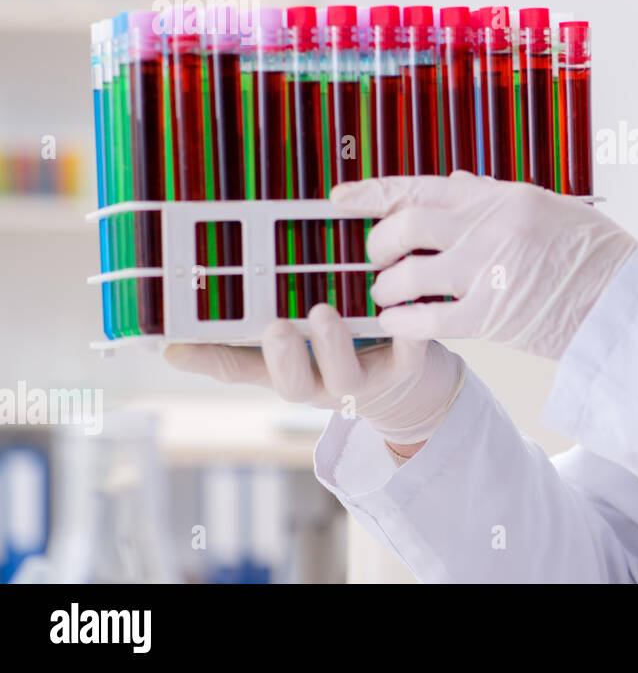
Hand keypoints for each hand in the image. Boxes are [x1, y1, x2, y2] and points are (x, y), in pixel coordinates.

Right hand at [163, 304, 465, 444]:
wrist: (411, 390)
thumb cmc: (338, 358)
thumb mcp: (288, 357)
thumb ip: (239, 347)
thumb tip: (167, 343)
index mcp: (290, 376)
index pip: (243, 373)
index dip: (212, 363)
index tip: (177, 346)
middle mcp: (323, 384)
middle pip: (295, 384)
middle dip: (282, 359)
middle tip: (274, 327)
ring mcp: (367, 379)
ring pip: (346, 373)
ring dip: (332, 344)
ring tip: (324, 311)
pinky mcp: (409, 365)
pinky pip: (409, 351)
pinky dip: (407, 333)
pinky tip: (400, 307)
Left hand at [330, 171, 637, 360]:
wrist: (625, 300)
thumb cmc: (592, 253)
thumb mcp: (547, 207)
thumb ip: (494, 196)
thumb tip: (454, 180)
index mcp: (501, 196)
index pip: (421, 186)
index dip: (372, 193)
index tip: (337, 198)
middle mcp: (489, 226)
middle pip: (403, 227)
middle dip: (380, 246)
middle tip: (380, 260)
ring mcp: (487, 271)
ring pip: (405, 275)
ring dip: (388, 288)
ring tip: (390, 295)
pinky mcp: (489, 317)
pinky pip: (424, 318)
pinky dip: (402, 321)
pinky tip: (398, 322)